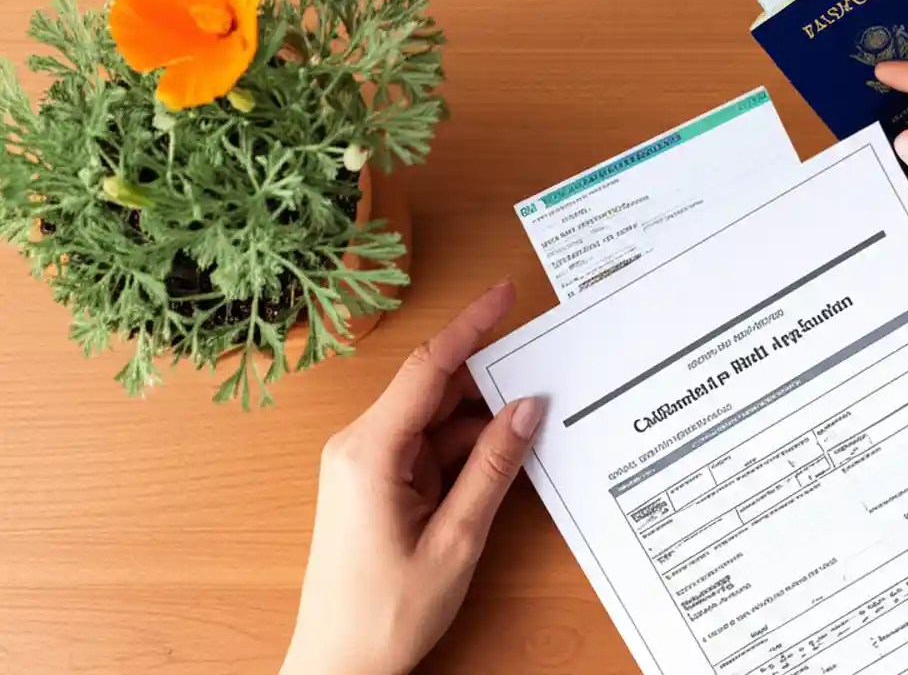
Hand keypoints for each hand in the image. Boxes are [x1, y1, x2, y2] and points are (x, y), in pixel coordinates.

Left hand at [280, 281, 545, 674]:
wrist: (337, 667)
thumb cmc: (384, 613)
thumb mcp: (455, 540)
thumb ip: (493, 467)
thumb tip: (527, 408)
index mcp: (370, 451)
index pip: (429, 367)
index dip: (472, 326)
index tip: (506, 294)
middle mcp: (361, 445)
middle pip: (434, 389)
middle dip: (490, 381)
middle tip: (546, 372)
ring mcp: (366, 464)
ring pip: (435, 420)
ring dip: (481, 424)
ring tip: (534, 430)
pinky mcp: (375, 483)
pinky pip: (428, 448)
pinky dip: (465, 450)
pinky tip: (503, 459)